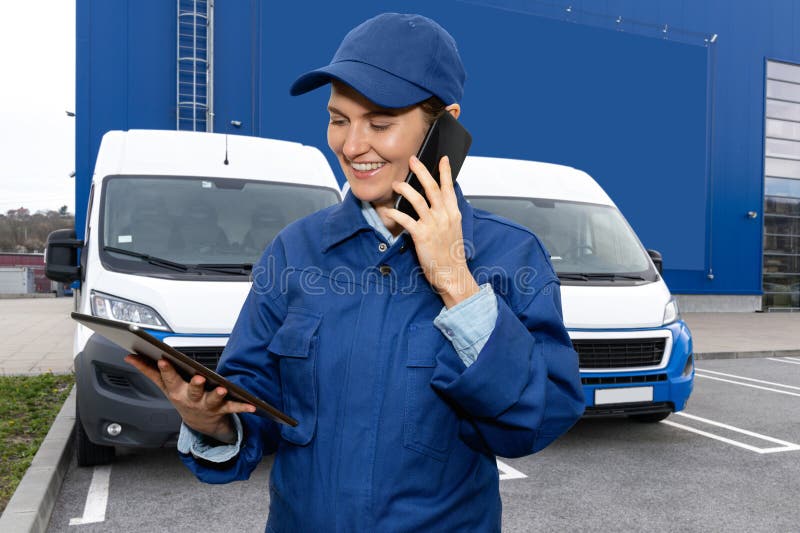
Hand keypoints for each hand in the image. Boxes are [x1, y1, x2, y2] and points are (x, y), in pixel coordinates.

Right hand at [124, 354, 254, 442]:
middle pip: (192, 390)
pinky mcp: (222, 409)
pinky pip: (233, 407)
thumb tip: (129, 357)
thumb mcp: (163, 386)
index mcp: (176, 391)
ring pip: (212, 400)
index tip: (162, 359)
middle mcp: (191, 399)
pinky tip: (253, 406)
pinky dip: (243, 407)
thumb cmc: (181, 396)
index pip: (169, 379)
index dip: (166, 370)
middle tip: (197, 377)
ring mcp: (207, 405)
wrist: (198, 423)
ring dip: (217, 395)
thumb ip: (147, 370)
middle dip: (194, 384)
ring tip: (222, 389)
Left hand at [384, 155, 479, 307]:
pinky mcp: (422, 235)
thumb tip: (438, 206)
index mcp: (453, 214)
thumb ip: (447, 216)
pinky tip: (388, 211)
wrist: (452, 274)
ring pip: (417, 199)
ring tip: (396, 185)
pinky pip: (405, 219)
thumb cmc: (451, 255)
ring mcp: (433, 225)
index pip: (449, 188)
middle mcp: (444, 216)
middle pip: (432, 187)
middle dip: (421, 171)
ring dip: (405, 189)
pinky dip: (395, 214)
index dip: (445, 172)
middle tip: (412, 160)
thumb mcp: (454, 231)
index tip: (443, 160)